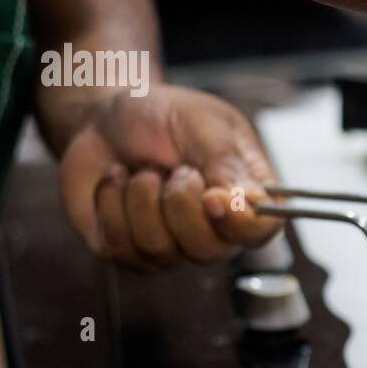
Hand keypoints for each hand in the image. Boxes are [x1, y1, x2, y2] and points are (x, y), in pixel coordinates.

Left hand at [58, 85, 281, 268]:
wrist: (106, 118)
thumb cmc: (164, 116)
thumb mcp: (203, 124)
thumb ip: (227, 163)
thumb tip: (246, 203)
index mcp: (246, 196)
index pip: (260, 231)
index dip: (238, 223)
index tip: (212, 198)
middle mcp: (214, 229)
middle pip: (208, 251)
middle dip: (179, 204)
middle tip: (174, 169)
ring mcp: (172, 246)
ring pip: (160, 250)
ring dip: (141, 198)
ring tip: (143, 170)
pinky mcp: (128, 251)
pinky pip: (120, 247)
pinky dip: (111, 204)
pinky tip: (118, 180)